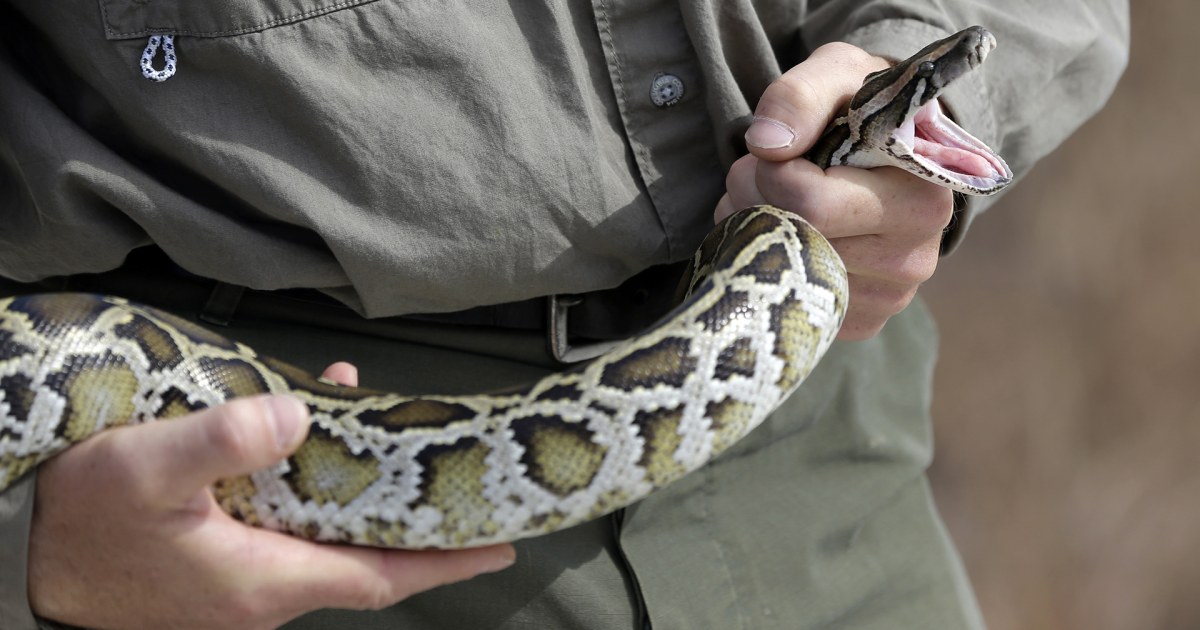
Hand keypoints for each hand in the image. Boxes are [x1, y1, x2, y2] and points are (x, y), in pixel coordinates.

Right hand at [28, 362, 514, 629]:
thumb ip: (221, 441)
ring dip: (362, 492)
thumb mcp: (143, 469)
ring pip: (327, 534)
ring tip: (385, 432)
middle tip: (468, 496)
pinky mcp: (218, 562)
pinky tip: (303, 424)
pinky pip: (288, 523)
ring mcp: (241, 580)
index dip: (445, 561)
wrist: (16, 556)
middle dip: (420, 528)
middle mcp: (264, 589)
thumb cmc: (76, 521)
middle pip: (366, 557)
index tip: (501, 545)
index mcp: (265, 578)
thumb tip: (300, 414)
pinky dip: (312, 482)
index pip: (381, 574)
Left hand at [714, 42, 953, 339]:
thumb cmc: (861, 111)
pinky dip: (772, 267)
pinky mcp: (863, 321)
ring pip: (786, 273)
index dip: (770, 172)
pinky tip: (785, 238)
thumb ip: (801, 97)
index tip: (776, 151)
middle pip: (793, 241)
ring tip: (772, 201)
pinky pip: (792, 302)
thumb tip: (766, 145)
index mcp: (923, 193)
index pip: (810, 202)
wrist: (890, 151)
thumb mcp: (838, 77)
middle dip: (755, 200)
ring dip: (756, 231)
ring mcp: (891, 296)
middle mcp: (916, 255)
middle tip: (757, 174)